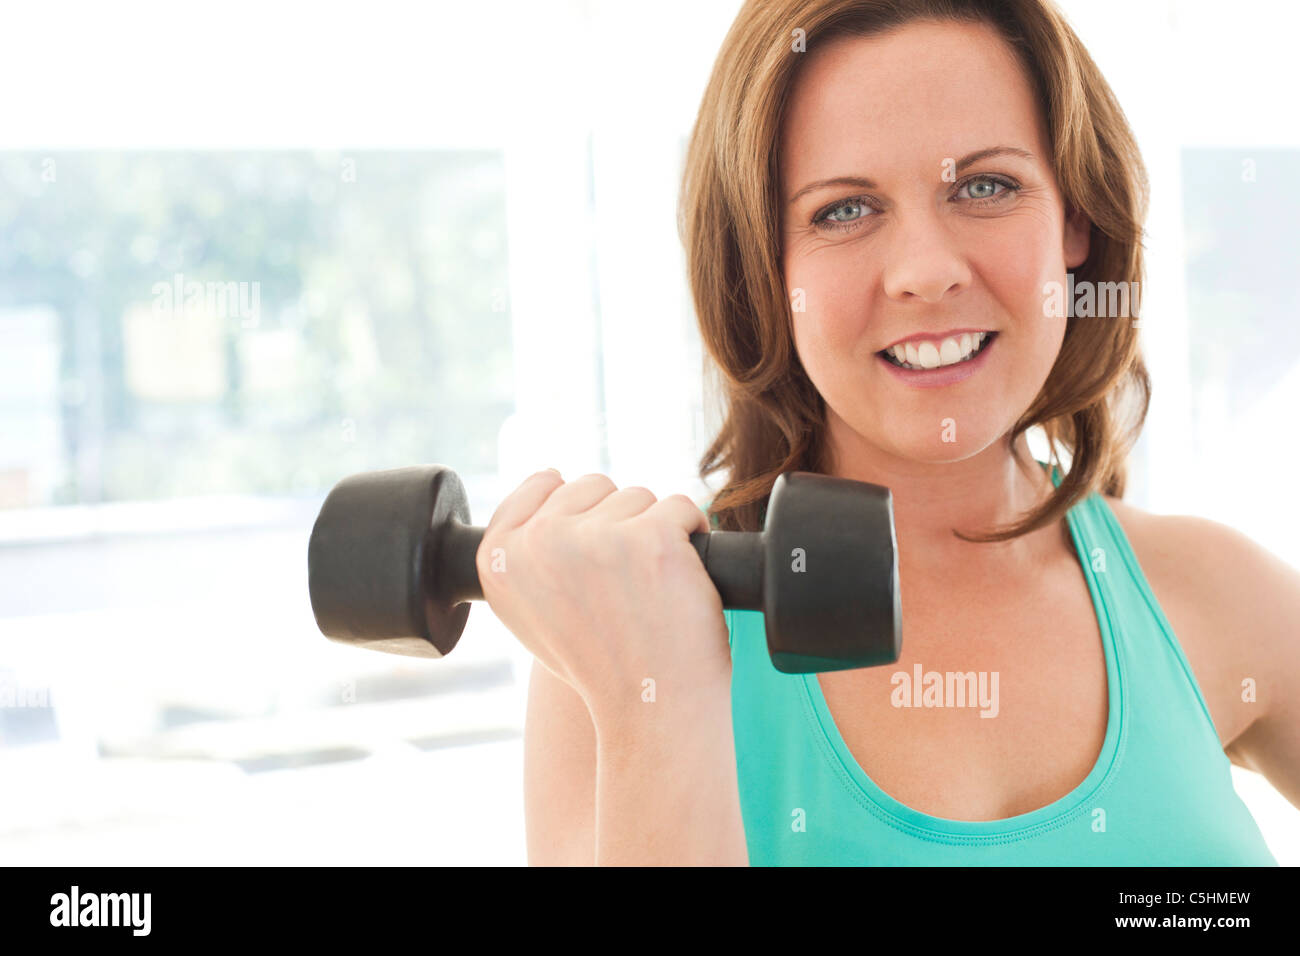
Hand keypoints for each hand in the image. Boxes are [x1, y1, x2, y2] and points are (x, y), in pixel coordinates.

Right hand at [475, 469, 730, 720]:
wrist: (649, 708)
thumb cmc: (598, 662)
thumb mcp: (528, 608)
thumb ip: (526, 546)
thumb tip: (548, 477)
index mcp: (497, 557)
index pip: (541, 484)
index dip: (577, 516)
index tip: (591, 563)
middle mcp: (538, 542)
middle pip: (594, 486)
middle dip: (616, 523)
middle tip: (621, 588)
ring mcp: (595, 538)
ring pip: (638, 497)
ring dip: (653, 534)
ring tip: (647, 593)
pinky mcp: (652, 538)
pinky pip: (680, 507)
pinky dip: (691, 537)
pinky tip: (678, 581)